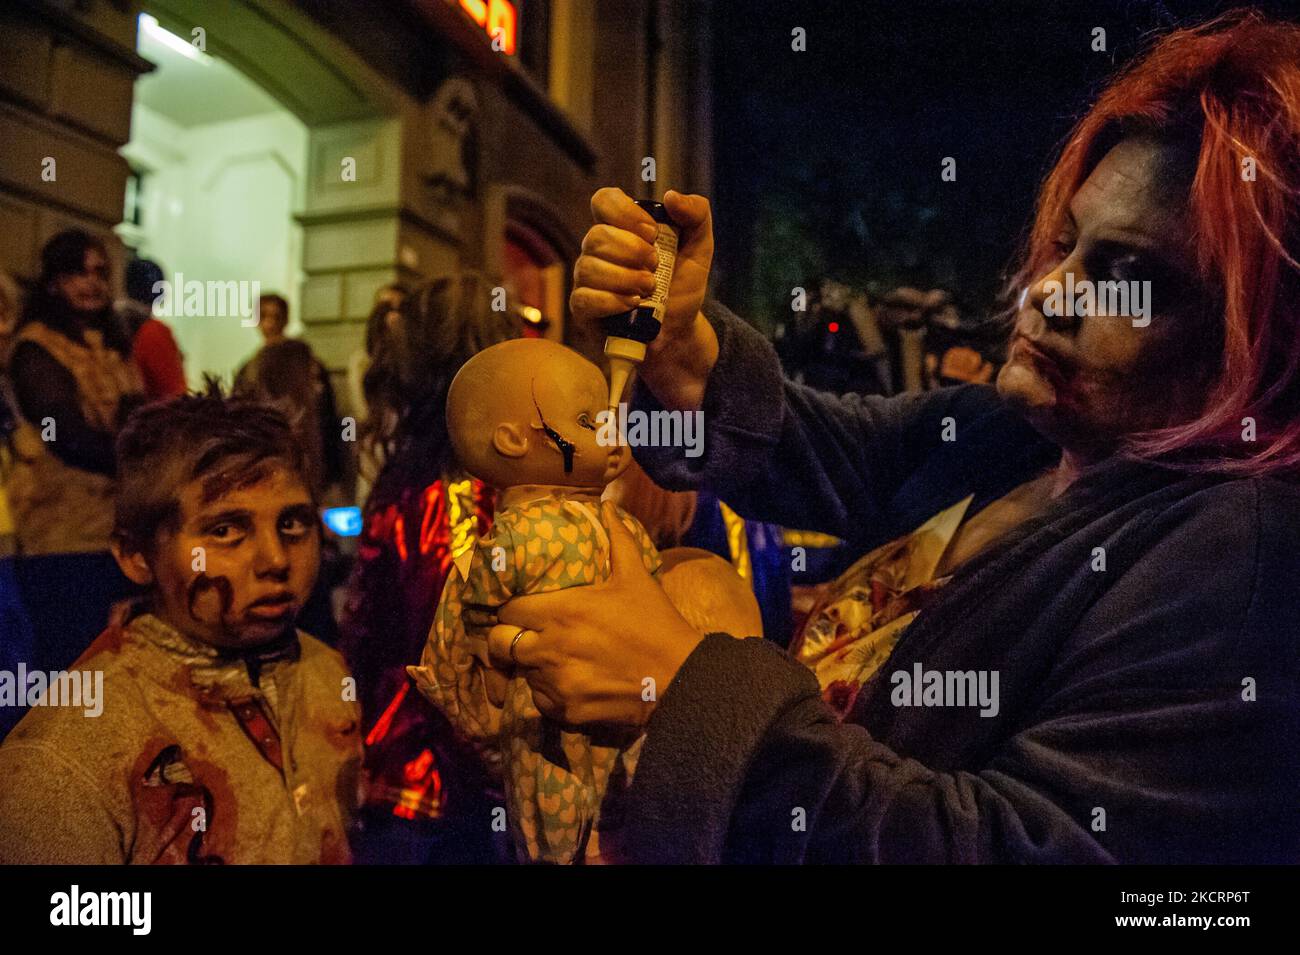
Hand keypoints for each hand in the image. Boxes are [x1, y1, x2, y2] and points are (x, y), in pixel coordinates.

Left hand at [488, 502, 702, 727]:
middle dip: (507, 637)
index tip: (522, 608)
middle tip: (527, 634)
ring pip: (520, 673)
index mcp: (561, 610)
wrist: (681, 679)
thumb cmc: (656, 622)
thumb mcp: (636, 576)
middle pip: (499, 643)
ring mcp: (555, 683)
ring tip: (554, 658)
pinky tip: (570, 682)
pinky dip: (548, 694)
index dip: (511, 608)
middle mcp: (549, 647)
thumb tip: (607, 504)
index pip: (507, 609)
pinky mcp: (565, 711)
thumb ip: (616, 539)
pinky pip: (539, 701)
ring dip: (531, 666)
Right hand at [571, 188, 718, 409]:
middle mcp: (598, 250)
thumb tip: (671, 196)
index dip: (625, 212)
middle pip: (597, 236)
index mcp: (621, 228)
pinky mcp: (583, 308)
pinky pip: (584, 298)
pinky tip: (632, 304)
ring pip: (589, 267)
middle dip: (631, 251)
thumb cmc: (682, 286)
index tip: (652, 233)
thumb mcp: (700, 247)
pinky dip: (611, 300)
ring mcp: (587, 279)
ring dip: (625, 278)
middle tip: (655, 266)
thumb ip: (697, 214)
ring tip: (649, 289)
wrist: (679, 330)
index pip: (604, 201)